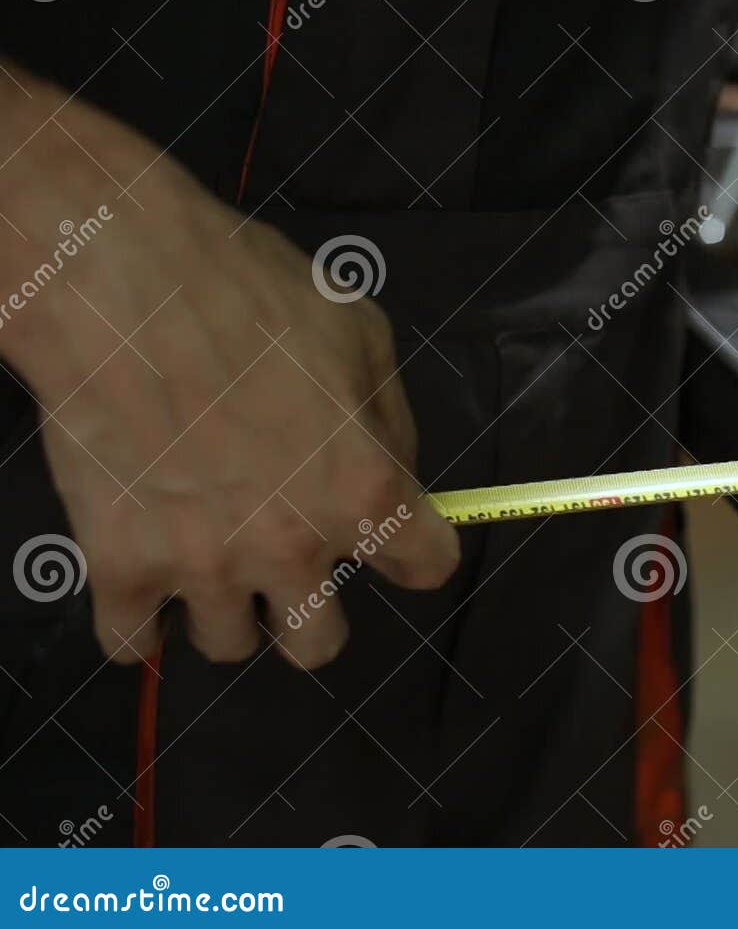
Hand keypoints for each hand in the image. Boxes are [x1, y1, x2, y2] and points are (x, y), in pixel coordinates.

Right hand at [0, 65, 459, 667]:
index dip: (414, 550)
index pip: (429, 568)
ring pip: (230, 647)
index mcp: (364, 489)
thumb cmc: (248, 292)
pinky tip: (144, 588)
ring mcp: (203, 564)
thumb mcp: (362, 335)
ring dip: (225, 611)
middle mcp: (293, 545)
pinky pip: (130, 645)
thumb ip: (390, 422)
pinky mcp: (119, 565)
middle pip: (320, 643)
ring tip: (209, 557)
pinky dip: (137, 626)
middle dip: (311, 609)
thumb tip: (399, 475)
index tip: (393, 538)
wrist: (117, 281)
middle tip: (286, 559)